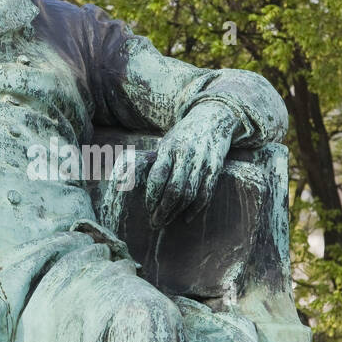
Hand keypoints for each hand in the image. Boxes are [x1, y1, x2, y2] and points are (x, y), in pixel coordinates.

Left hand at [144, 102, 236, 228]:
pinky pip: (206, 193)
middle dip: (163, 209)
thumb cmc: (182, 135)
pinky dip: (196, 208)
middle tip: (155, 222)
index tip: (147, 208)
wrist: (212, 118)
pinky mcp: (216, 168)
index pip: (158, 176)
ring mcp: (202, 162)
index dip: (152, 195)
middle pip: (174, 189)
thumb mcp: (165, 142)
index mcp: (169, 147)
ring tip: (166, 221)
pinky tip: (186, 217)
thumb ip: (154, 161)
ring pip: (190, 194)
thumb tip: (125, 180)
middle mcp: (186, 154)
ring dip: (177, 211)